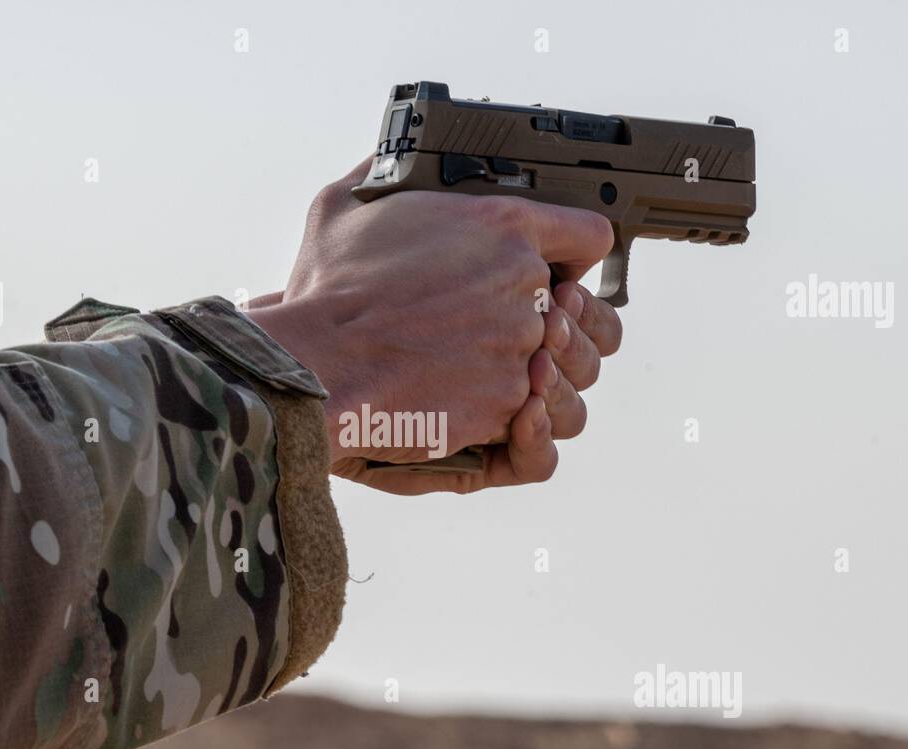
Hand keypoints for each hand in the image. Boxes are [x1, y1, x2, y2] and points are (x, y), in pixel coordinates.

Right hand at [247, 158, 619, 493]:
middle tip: (527, 338)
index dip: (577, 257)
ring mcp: (521, 349)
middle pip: (589, 316)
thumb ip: (379, 176)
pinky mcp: (506, 405)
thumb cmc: (327, 291)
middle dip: (564, 330)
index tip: (561, 273)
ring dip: (550, 383)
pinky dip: (520, 430)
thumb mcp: (345, 207)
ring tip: (510, 386)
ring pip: (574, 375)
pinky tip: (495, 420)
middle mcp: (526, 286)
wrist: (318, 365)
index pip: (588, 235)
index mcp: (502, 227)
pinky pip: (538, 425)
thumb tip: (382, 159)